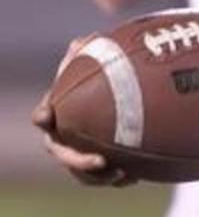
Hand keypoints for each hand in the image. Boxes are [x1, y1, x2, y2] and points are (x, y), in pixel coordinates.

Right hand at [30, 37, 134, 186]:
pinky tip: (137, 176)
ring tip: (123, 176)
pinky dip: (119, 179)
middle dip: (78, 161)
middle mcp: (62, 136)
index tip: (47, 117)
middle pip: (62, 153)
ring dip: (99, 178)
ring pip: (82, 174)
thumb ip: (90, 54)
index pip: (43, 115)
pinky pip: (105, 178)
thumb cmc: (103, 78)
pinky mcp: (98, 167)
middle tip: (101, 161)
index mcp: (56, 112)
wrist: (120, 102)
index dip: (43, 116)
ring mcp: (78, 154)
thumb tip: (91, 38)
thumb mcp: (98, 63)